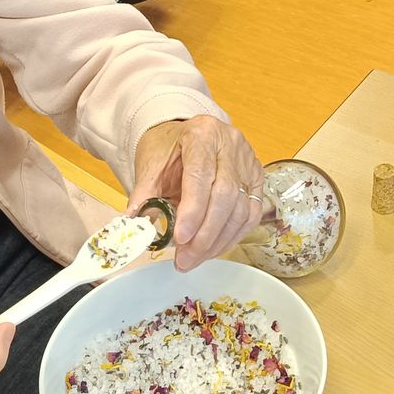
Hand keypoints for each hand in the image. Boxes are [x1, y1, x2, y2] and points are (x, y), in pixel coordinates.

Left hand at [126, 116, 265, 270]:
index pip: (202, 175)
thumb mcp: (151, 166)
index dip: (193, 211)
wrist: (184, 137)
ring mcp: (247, 162)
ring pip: (241, 210)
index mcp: (202, 134)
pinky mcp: (256, 178)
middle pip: (225, 196)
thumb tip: (137, 225)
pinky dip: (232, 236)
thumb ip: (144, 195)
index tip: (180, 239)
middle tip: (185, 259)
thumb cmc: (169, 149)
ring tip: (195, 258)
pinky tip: (214, 248)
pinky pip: (251, 214)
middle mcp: (230, 145)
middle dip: (205, 235)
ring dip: (218, 242)